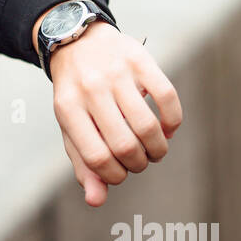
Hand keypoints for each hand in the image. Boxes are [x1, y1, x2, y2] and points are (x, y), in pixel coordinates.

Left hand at [41, 20, 181, 207]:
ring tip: (156, 151)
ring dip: (158, 148)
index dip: (115, 175)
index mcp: (68, 108)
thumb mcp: (70, 126)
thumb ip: (83, 164)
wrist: (77, 40)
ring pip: (148, 125)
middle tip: (141, 162)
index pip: (96, 157)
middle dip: (139, 164)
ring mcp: (116, 72)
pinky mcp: (140, 59)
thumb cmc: (76, 94)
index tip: (121, 174)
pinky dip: (173, 122)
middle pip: (125, 144)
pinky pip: (167, 97)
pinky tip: (168, 129)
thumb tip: (96, 200)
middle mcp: (91, 89)